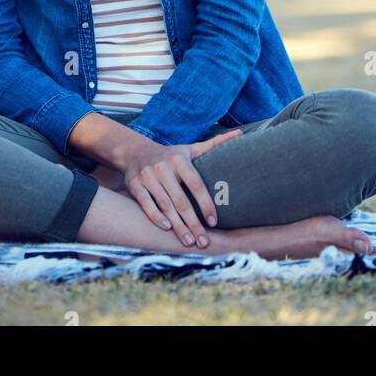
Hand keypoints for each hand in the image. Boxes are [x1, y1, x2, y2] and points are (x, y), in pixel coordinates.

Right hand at [120, 128, 242, 246]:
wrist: (135, 151)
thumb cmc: (170, 155)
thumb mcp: (190, 149)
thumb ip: (214, 145)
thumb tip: (239, 133)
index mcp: (179, 160)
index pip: (196, 184)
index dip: (205, 203)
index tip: (214, 221)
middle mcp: (163, 168)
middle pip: (181, 200)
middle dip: (193, 223)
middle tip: (204, 242)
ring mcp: (148, 177)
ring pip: (165, 205)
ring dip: (177, 226)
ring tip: (189, 241)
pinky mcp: (135, 185)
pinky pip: (146, 204)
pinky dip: (155, 216)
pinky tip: (166, 228)